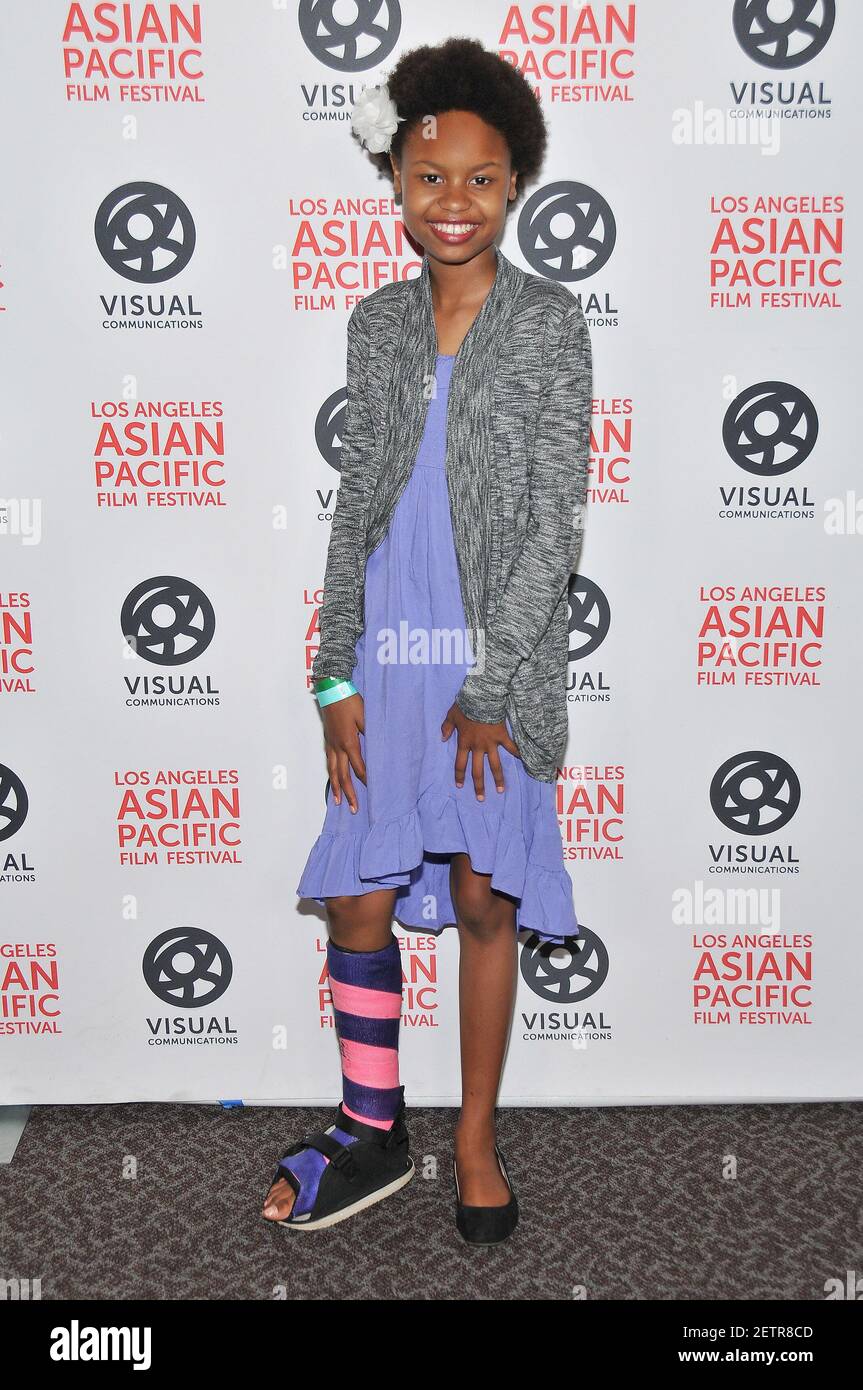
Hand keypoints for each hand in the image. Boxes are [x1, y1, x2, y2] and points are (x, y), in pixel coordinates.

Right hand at [322, 692, 365, 812]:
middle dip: (348, 793)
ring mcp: (331, 745)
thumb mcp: (366, 717)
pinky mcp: (328, 741)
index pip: (359, 767)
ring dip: (336, 788)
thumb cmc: (350, 701)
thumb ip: (371, 733)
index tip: (373, 791)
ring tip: (337, 801)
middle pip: (342, 775)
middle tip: (353, 809)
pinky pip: (329, 762)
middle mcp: (338, 747)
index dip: (366, 779)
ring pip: (332, 771)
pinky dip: (331, 775)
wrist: (332, 690)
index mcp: (349, 742)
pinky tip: (333, 779)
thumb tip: (379, 748)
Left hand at [441, 703, 520, 800]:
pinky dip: (517, 753)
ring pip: (495, 764)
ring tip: (500, 790)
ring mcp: (491, 743)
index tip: (460, 786)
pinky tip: (523, 761)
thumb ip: (446, 727)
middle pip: (477, 770)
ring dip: (497, 778)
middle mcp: (477, 746)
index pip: (460, 764)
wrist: (482, 697)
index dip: (459, 776)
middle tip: (481, 798)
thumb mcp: (451, 715)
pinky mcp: (502, 736)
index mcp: (464, 742)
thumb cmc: (465, 705)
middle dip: (478, 785)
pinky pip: (510, 747)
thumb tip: (442, 738)